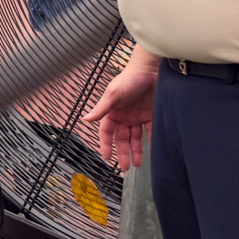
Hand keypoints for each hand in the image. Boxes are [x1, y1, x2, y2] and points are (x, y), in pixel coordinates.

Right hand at [82, 52, 159, 170]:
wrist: (150, 70)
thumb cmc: (128, 80)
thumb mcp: (113, 94)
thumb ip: (101, 109)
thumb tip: (85, 120)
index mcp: (112, 113)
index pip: (106, 132)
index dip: (105, 144)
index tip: (106, 157)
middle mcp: (124, 117)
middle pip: (121, 139)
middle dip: (122, 153)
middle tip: (123, 167)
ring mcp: (137, 117)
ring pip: (135, 138)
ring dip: (135, 151)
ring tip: (136, 165)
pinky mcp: (152, 116)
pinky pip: (151, 132)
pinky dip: (151, 142)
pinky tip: (153, 153)